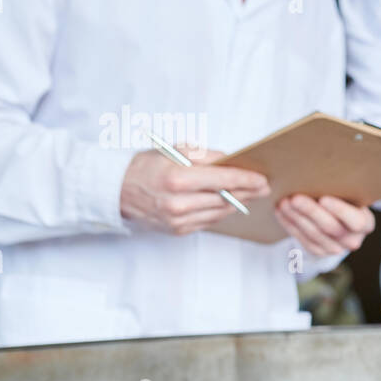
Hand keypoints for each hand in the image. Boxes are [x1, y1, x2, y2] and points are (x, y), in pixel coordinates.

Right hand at [120, 148, 269, 234]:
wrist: (116, 191)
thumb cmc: (146, 166)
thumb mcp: (174, 150)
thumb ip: (205, 156)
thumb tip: (231, 161)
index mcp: (177, 179)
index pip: (223, 180)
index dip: (246, 180)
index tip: (262, 180)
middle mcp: (179, 203)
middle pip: (226, 198)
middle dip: (247, 192)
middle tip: (263, 187)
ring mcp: (179, 220)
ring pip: (220, 212)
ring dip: (237, 203)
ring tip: (250, 193)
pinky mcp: (178, 230)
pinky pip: (209, 220)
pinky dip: (219, 211)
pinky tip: (228, 202)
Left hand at [274, 194, 375, 257]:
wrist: (338, 217)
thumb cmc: (344, 198)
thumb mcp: (349, 193)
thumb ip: (342, 187)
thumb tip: (322, 172)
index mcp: (365, 224)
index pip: (355, 221)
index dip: (340, 210)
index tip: (324, 198)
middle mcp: (352, 240)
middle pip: (330, 228)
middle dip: (311, 212)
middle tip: (295, 198)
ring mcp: (335, 248)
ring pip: (313, 235)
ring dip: (296, 218)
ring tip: (284, 202)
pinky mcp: (318, 251)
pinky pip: (302, 240)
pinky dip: (290, 225)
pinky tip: (280, 212)